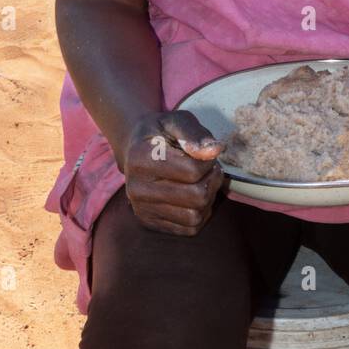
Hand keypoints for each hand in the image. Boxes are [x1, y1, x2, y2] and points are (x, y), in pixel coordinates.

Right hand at [123, 109, 226, 234]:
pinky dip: (200, 213)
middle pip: (196, 197)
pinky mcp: (148, 222)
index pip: (193, 171)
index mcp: (141, 158)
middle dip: (212, 181)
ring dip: (208, 199)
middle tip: (209, 169)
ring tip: (201, 181)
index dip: (209, 162)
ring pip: (195, 216)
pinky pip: (188, 229)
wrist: (134, 148)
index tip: (204, 154)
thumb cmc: (160, 132)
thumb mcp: (176, 120)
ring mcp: (141, 208)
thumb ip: (194, 133)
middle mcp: (136, 188)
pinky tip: (193, 196)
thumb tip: (214, 151)